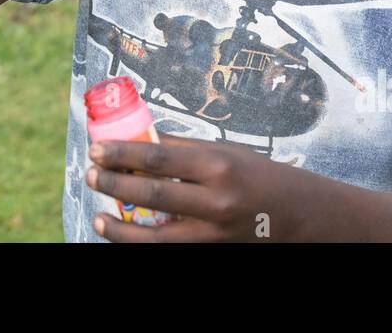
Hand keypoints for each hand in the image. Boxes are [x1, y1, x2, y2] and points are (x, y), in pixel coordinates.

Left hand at [86, 134, 295, 241]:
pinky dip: (143, 243)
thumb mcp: (227, 152)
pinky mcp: (213, 251)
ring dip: (120, 226)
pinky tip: (123, 234)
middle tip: (91, 173)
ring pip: (156, 236)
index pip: (159, 158)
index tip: (97, 148)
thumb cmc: (260, 176)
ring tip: (98, 214)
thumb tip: (142, 140)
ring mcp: (214, 232)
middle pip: (153, 192)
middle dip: (115, 183)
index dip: (123, 153)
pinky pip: (169, 248)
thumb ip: (185, 150)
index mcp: (218, 165)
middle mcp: (216, 200)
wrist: (300, 215)